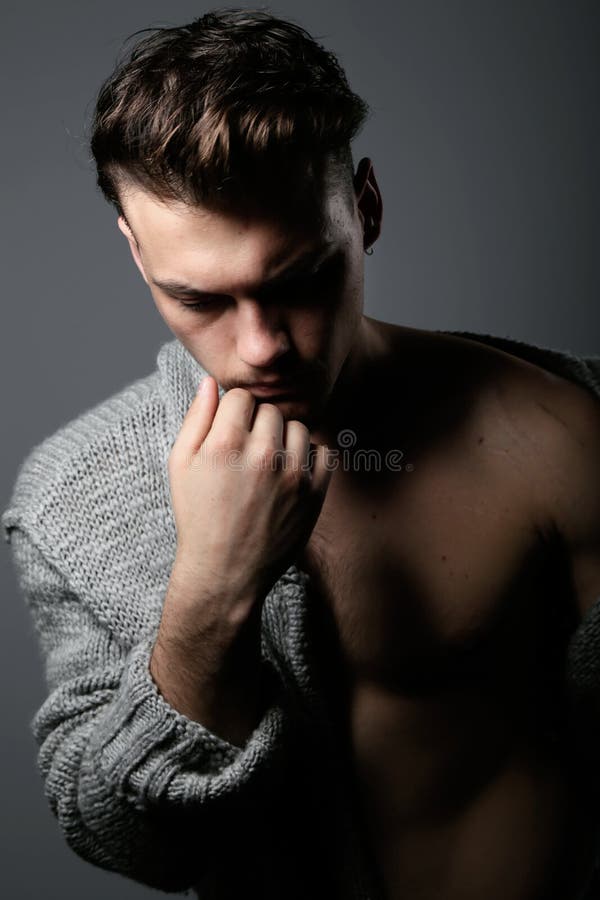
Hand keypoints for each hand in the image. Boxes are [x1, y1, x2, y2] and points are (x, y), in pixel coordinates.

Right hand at [167, 375, 332, 618]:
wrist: (226, 571)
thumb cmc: (199, 517)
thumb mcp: (181, 465)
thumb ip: (196, 418)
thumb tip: (210, 382)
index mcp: (225, 444)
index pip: (241, 397)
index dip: (233, 413)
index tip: (229, 434)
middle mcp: (262, 455)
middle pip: (270, 410)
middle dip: (257, 425)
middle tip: (245, 454)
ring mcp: (293, 474)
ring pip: (297, 427)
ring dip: (283, 439)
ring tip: (266, 465)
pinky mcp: (315, 492)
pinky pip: (323, 451)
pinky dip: (308, 457)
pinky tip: (288, 473)